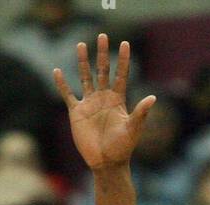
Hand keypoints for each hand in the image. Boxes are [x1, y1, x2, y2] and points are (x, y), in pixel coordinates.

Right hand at [54, 35, 155, 170]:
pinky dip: (62, 84)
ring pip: (85, 77)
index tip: (125, 43)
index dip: (123, 60)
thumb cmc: (122, 149)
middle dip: (102, 54)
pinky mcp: (77, 112)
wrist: (106, 163)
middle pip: (102, 70)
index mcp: (117, 100)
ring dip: (83, 62)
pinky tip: (57, 72)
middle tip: (103, 35)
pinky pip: (67, 94)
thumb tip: (152, 98)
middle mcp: (103, 98)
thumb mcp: (133, 129)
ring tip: (81, 45)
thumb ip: (141, 113)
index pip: (121, 75)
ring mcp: (90, 104)